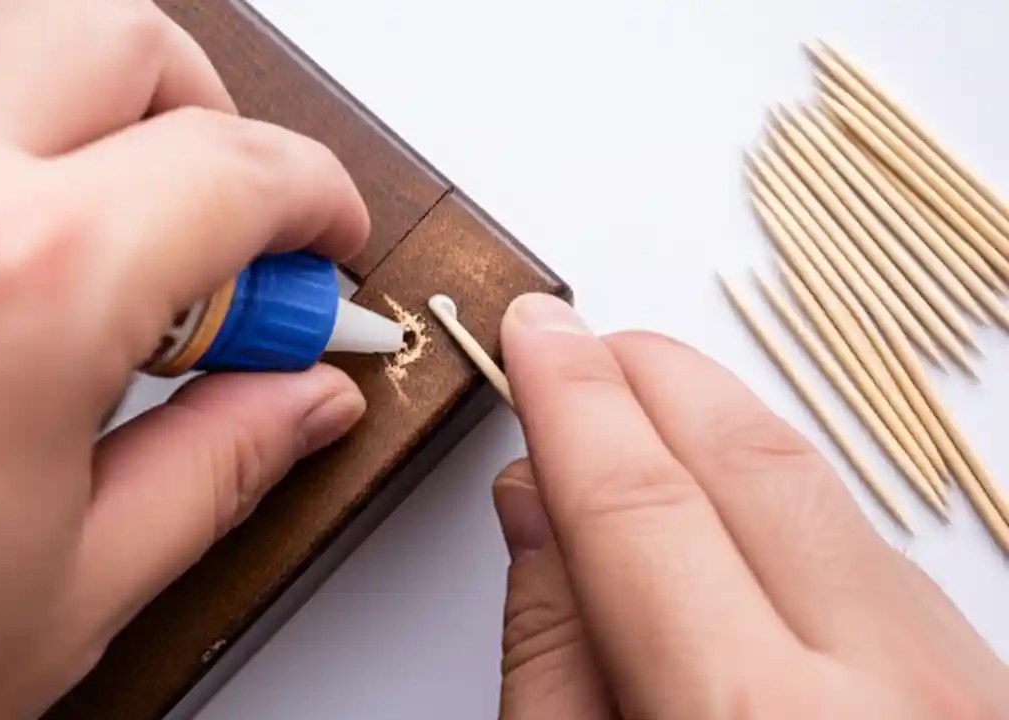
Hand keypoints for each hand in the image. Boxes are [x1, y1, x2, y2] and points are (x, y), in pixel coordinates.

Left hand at [0, 1, 368, 716]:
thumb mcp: (77, 585)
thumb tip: (305, 398)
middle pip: (122, 41)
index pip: (236, 168)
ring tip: (79, 154)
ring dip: (59, 58)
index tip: (319, 243)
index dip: (314, 200)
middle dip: (210, 119)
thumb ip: (222, 461)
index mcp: (24, 285)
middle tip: (219, 224)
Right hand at [492, 293, 1007, 717]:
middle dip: (653, 380)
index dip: (572, 402)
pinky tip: (731, 525)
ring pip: (828, 501)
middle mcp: (894, 691)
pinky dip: (791, 514)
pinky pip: (882, 561)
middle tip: (579, 350)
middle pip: (755, 465)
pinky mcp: (993, 689)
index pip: (639, 504)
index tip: (536, 335)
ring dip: (722, 440)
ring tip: (638, 430)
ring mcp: (967, 689)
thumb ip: (552, 654)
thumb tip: (539, 505)